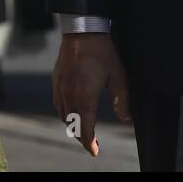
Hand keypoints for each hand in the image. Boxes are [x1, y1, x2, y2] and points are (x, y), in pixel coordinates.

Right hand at [52, 33, 131, 156]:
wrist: (82, 30)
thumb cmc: (102, 51)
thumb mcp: (118, 74)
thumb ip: (122, 99)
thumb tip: (126, 118)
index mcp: (85, 96)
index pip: (85, 128)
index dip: (89, 143)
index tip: (94, 151)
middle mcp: (69, 95)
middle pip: (72, 125)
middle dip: (81, 136)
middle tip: (91, 142)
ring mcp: (60, 87)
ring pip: (63, 115)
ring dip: (72, 125)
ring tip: (82, 128)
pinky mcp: (56, 80)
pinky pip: (58, 103)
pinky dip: (64, 112)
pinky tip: (71, 110)